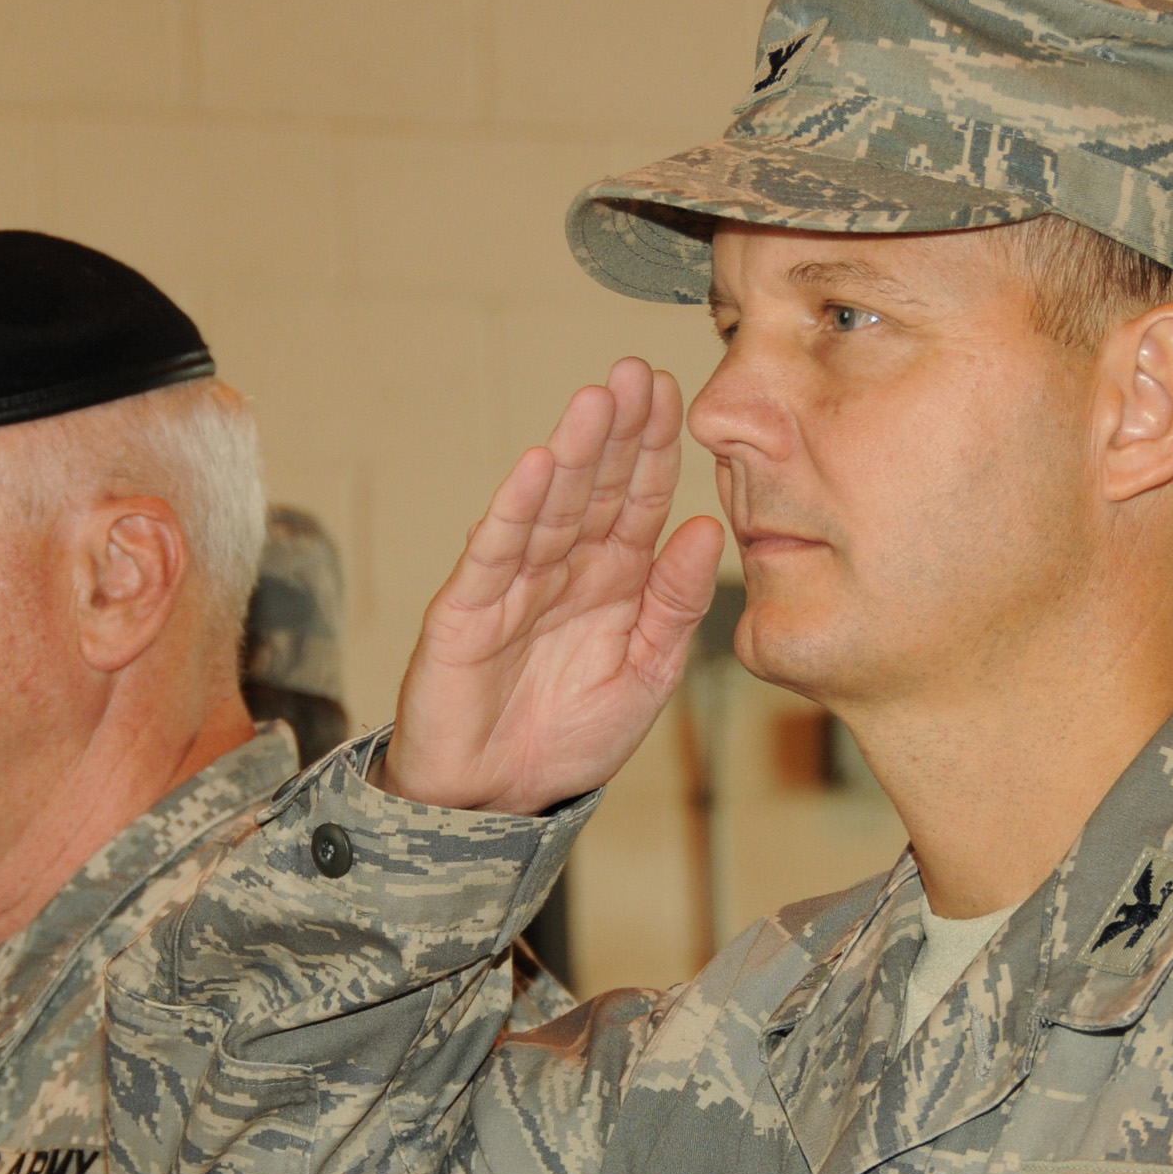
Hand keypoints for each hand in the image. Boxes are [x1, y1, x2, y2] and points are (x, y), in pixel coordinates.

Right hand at [382, 359, 725, 815]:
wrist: (494, 802)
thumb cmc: (567, 739)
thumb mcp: (645, 677)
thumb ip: (675, 607)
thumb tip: (706, 528)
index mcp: (613, 580)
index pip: (638, 500)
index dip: (654, 449)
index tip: (677, 396)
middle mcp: (565, 569)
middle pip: (594, 487)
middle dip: (616, 430)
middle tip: (638, 371)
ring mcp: (514, 583)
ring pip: (549, 505)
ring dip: (572, 452)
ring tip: (596, 401)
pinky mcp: (467, 610)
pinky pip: (496, 552)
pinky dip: (516, 509)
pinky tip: (537, 465)